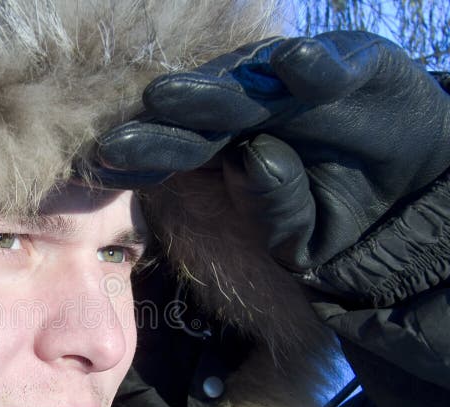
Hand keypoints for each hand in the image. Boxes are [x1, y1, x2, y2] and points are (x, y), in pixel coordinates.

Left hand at [97, 31, 449, 295]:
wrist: (410, 184)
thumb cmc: (340, 206)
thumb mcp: (307, 234)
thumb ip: (278, 212)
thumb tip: (256, 161)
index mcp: (230, 150)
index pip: (179, 152)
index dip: (146, 157)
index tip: (105, 166)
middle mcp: (251, 111)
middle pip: (199, 117)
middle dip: (158, 129)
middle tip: (116, 140)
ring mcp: (293, 87)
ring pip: (249, 85)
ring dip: (209, 93)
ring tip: (167, 98)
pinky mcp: (348, 65)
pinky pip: (330, 66)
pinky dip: (313, 67)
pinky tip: (291, 66)